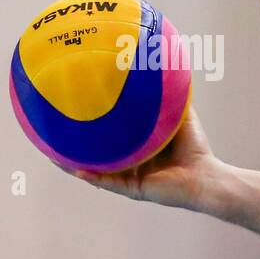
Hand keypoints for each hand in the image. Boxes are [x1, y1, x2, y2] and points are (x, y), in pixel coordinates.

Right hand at [61, 105, 220, 211]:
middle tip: (56, 134)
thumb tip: (164, 68)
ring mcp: (129, 178)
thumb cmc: (195, 148)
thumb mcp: (178, 117)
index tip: (78, 113)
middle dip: (76, 147)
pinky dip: (90, 176)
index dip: (95, 129)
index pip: (111, 139)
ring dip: (74, 164)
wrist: (206, 176)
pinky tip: (73, 167)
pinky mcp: (133, 189)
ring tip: (53, 154)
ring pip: (95, 172)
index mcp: (138, 150)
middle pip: (97, 156)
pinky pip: (106, 182)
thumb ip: (169, 98)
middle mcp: (130, 165)